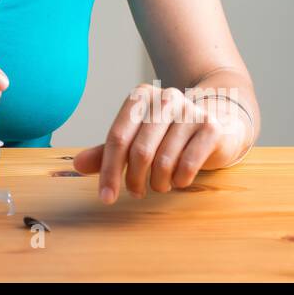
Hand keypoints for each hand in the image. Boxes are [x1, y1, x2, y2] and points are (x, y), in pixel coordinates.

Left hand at [72, 83, 248, 202]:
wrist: (217, 124)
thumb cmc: (167, 135)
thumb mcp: (135, 140)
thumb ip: (107, 152)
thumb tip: (77, 165)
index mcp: (140, 97)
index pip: (117, 137)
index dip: (109, 171)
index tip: (105, 198)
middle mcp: (165, 98)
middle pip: (139, 151)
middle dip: (134, 180)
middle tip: (136, 192)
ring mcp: (190, 110)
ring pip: (163, 160)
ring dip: (158, 182)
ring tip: (160, 185)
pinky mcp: (210, 126)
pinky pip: (188, 164)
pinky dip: (180, 180)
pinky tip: (179, 180)